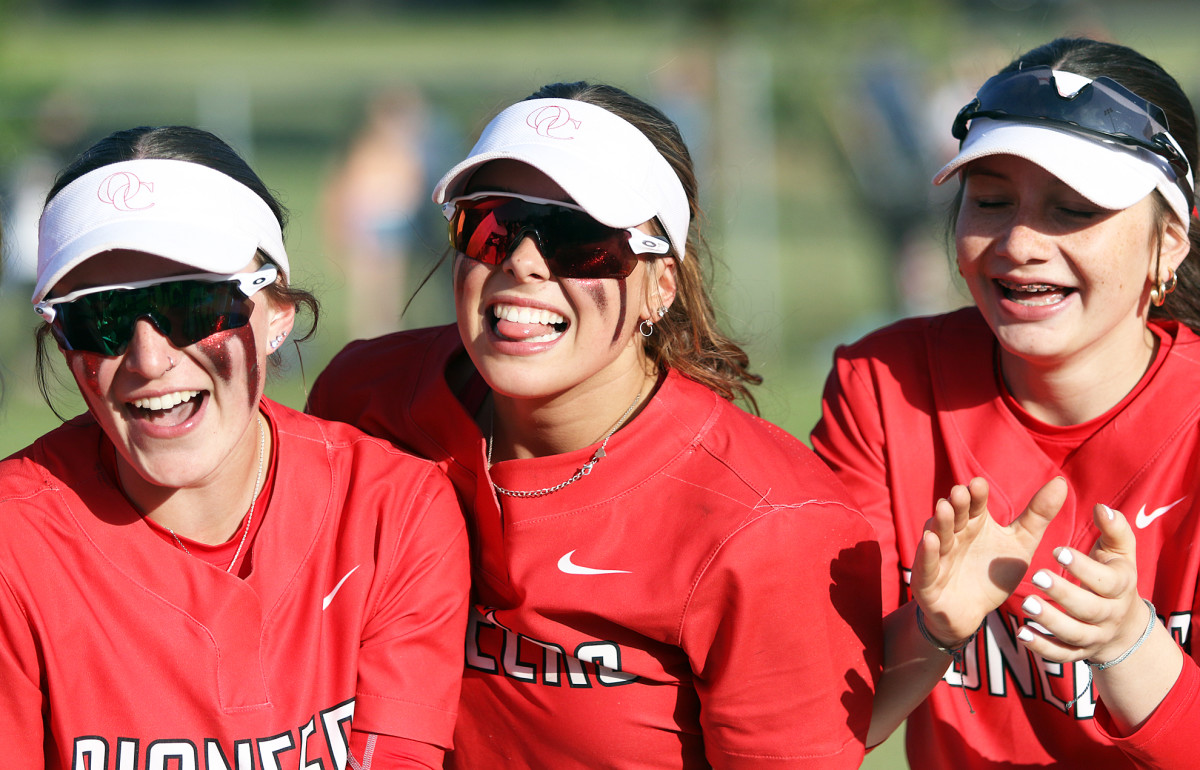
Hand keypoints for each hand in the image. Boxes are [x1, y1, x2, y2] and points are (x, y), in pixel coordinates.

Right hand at [912, 477, 1066, 644]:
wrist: (970, 613)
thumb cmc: (992, 573)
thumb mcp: (1021, 544)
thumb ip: (1039, 514)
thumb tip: (1061, 481)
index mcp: (974, 524)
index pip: (974, 505)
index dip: (975, 495)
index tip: (979, 485)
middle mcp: (954, 535)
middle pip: (955, 515)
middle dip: (957, 504)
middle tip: (961, 492)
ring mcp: (939, 556)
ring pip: (939, 535)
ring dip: (940, 522)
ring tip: (944, 508)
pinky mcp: (927, 579)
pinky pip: (927, 564)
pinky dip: (928, 552)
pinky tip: (932, 540)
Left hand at [1016, 502, 1147, 664]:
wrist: (1125, 626)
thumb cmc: (1114, 575)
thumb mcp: (1120, 551)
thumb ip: (1113, 528)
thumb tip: (1101, 508)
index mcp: (1122, 587)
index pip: (1106, 580)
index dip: (1083, 567)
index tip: (1057, 551)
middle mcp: (1110, 615)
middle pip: (1089, 609)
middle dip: (1064, 594)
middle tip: (1036, 576)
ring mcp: (1094, 637)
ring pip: (1074, 634)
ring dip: (1050, 621)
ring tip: (1026, 604)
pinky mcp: (1078, 653)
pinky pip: (1061, 655)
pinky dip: (1042, 647)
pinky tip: (1023, 633)